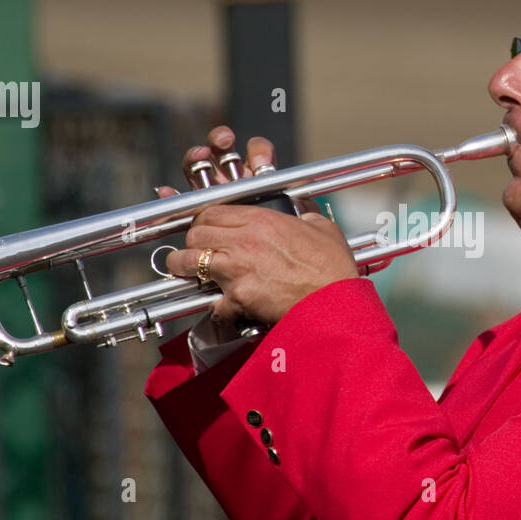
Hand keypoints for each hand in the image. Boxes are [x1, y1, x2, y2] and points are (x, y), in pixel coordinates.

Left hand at [157, 126, 357, 327]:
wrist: (334, 303)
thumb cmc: (332, 268)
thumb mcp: (322, 228)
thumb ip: (304, 216)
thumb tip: (302, 214)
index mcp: (261, 219)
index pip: (211, 210)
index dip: (204, 219)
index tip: (207, 228)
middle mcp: (242, 240)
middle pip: (194, 233)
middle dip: (193, 242)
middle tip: (198, 251)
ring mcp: (236, 270)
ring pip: (187, 262)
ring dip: (186, 269)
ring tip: (191, 275)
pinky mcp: (238, 298)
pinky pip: (210, 302)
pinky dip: (216, 309)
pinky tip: (225, 309)